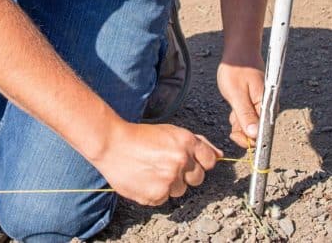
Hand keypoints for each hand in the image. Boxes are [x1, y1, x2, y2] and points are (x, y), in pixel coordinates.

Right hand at [90, 122, 221, 205]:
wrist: (112, 145)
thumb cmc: (141, 136)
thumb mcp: (171, 132)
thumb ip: (198, 143)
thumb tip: (219, 155)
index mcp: (186, 143)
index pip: (210, 161)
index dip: (201, 161)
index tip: (190, 161)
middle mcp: (181, 162)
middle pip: (199, 178)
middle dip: (187, 174)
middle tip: (167, 165)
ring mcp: (168, 180)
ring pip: (180, 190)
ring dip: (171, 183)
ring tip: (152, 170)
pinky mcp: (156, 195)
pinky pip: (164, 199)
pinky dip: (156, 192)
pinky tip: (145, 178)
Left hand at [217, 60, 265, 147]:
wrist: (239, 51)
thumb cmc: (237, 69)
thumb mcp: (236, 94)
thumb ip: (246, 115)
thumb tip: (255, 136)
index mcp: (266, 107)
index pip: (263, 133)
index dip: (250, 140)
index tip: (235, 135)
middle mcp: (266, 109)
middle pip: (256, 133)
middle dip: (241, 131)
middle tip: (232, 117)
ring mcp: (260, 107)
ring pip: (249, 126)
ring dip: (238, 122)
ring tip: (233, 104)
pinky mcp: (253, 104)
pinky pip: (246, 118)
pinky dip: (237, 116)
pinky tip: (234, 104)